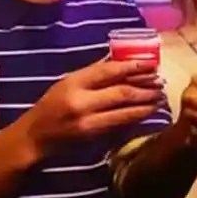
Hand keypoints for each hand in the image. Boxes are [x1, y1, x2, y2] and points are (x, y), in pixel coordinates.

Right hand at [18, 60, 164, 159]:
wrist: (35, 136)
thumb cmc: (51, 105)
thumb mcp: (67, 82)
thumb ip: (92, 73)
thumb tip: (120, 60)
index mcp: (74, 82)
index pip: (108, 71)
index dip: (132, 66)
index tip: (150, 64)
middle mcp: (81, 101)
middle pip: (121, 92)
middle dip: (145, 87)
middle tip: (161, 83)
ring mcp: (88, 121)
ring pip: (125, 111)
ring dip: (145, 105)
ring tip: (159, 98)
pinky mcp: (93, 137)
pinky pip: (120, 124)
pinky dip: (135, 117)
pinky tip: (146, 112)